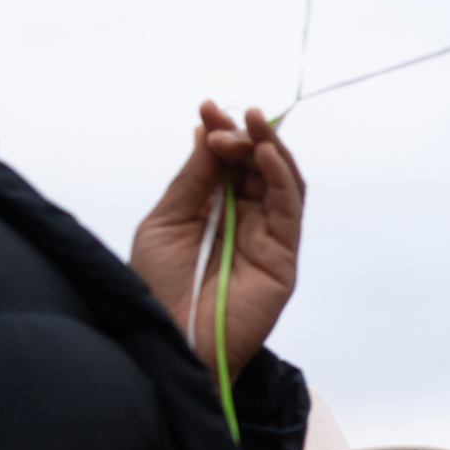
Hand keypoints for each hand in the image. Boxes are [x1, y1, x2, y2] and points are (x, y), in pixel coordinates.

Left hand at [130, 102, 306, 376]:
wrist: (168, 340)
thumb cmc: (158, 288)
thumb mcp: (166, 221)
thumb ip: (192, 180)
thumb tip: (207, 132)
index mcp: (214, 211)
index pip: (229, 163)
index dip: (222, 133)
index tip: (205, 109)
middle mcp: (245, 222)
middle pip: (259, 166)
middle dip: (244, 136)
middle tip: (225, 122)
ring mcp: (267, 239)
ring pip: (282, 182)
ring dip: (270, 148)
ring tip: (252, 124)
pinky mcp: (283, 259)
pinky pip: (291, 210)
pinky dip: (283, 178)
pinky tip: (265, 155)